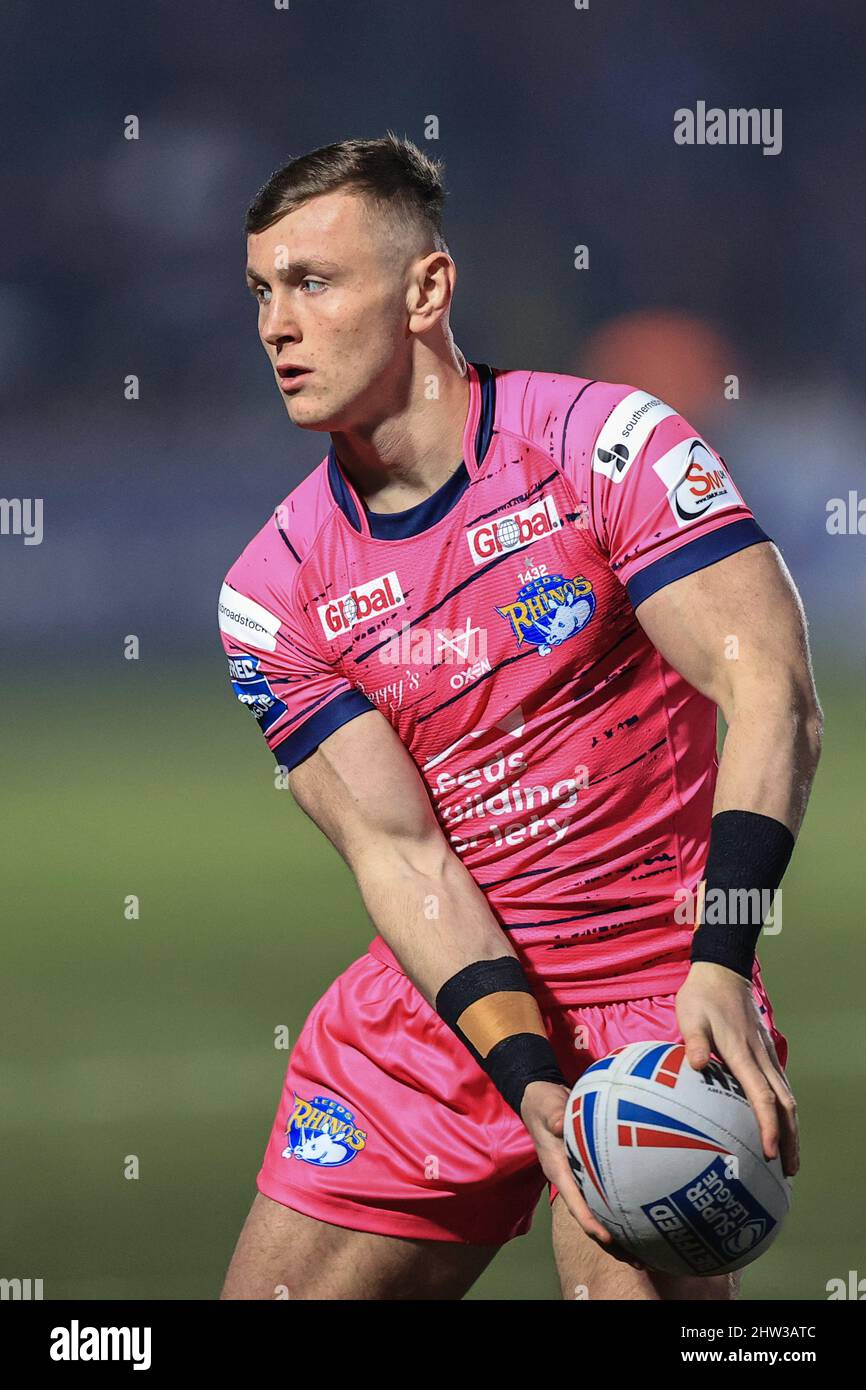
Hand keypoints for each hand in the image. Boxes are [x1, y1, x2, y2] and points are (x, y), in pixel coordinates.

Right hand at [520, 1080, 643, 1268]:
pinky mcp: (589, 1170)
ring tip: (646, 1255)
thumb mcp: (546, 1105)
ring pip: (599, 1212)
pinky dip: (621, 1211)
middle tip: (638, 1260)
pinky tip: (641, 1221)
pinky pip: (605, 1196)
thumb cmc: (544, 1102)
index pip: (573, 1201)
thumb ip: (553, 1115)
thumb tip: (558, 1125)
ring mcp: (579, 1177)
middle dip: (611, 1241)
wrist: (542, 1097)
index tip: (608, 1238)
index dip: (589, 1221)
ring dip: (619, 1234)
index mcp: (558, 1168)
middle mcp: (569, 1179)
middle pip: (590, 1217)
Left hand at [676, 961, 798, 1176]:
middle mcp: (760, 1058)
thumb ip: (695, 1041)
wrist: (722, 972)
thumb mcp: (690, 1015)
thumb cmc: (701, 997)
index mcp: (742, 1053)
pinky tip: (781, 1125)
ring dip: (791, 1127)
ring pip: (786, 1097)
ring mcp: (766, 1055)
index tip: (770, 1152)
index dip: (768, 1126)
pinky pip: (781, 1086)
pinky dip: (786, 1111)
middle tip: (788, 1170)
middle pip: (784, 1104)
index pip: (761, 1097)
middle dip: (789, 1138)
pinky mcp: (765, 1052)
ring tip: (789, 1157)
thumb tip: (696, 1065)